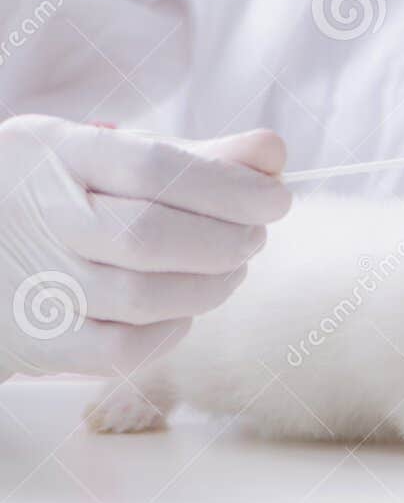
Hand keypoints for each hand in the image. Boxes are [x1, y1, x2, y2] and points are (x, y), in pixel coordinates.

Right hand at [0, 115, 289, 375]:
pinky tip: (182, 310)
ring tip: (231, 269)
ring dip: (210, 287)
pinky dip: (169, 332)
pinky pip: (120, 352)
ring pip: (141, 298)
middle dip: (225, 241)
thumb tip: (274, 150)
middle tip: (254, 238)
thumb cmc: (64, 198)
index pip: (153, 166)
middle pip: (147, 236)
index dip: (230, 187)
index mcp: (50, 151)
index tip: (277, 199)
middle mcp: (29, 214)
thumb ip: (195, 156)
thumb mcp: (110, 158)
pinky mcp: (31, 342)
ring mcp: (27, 282)